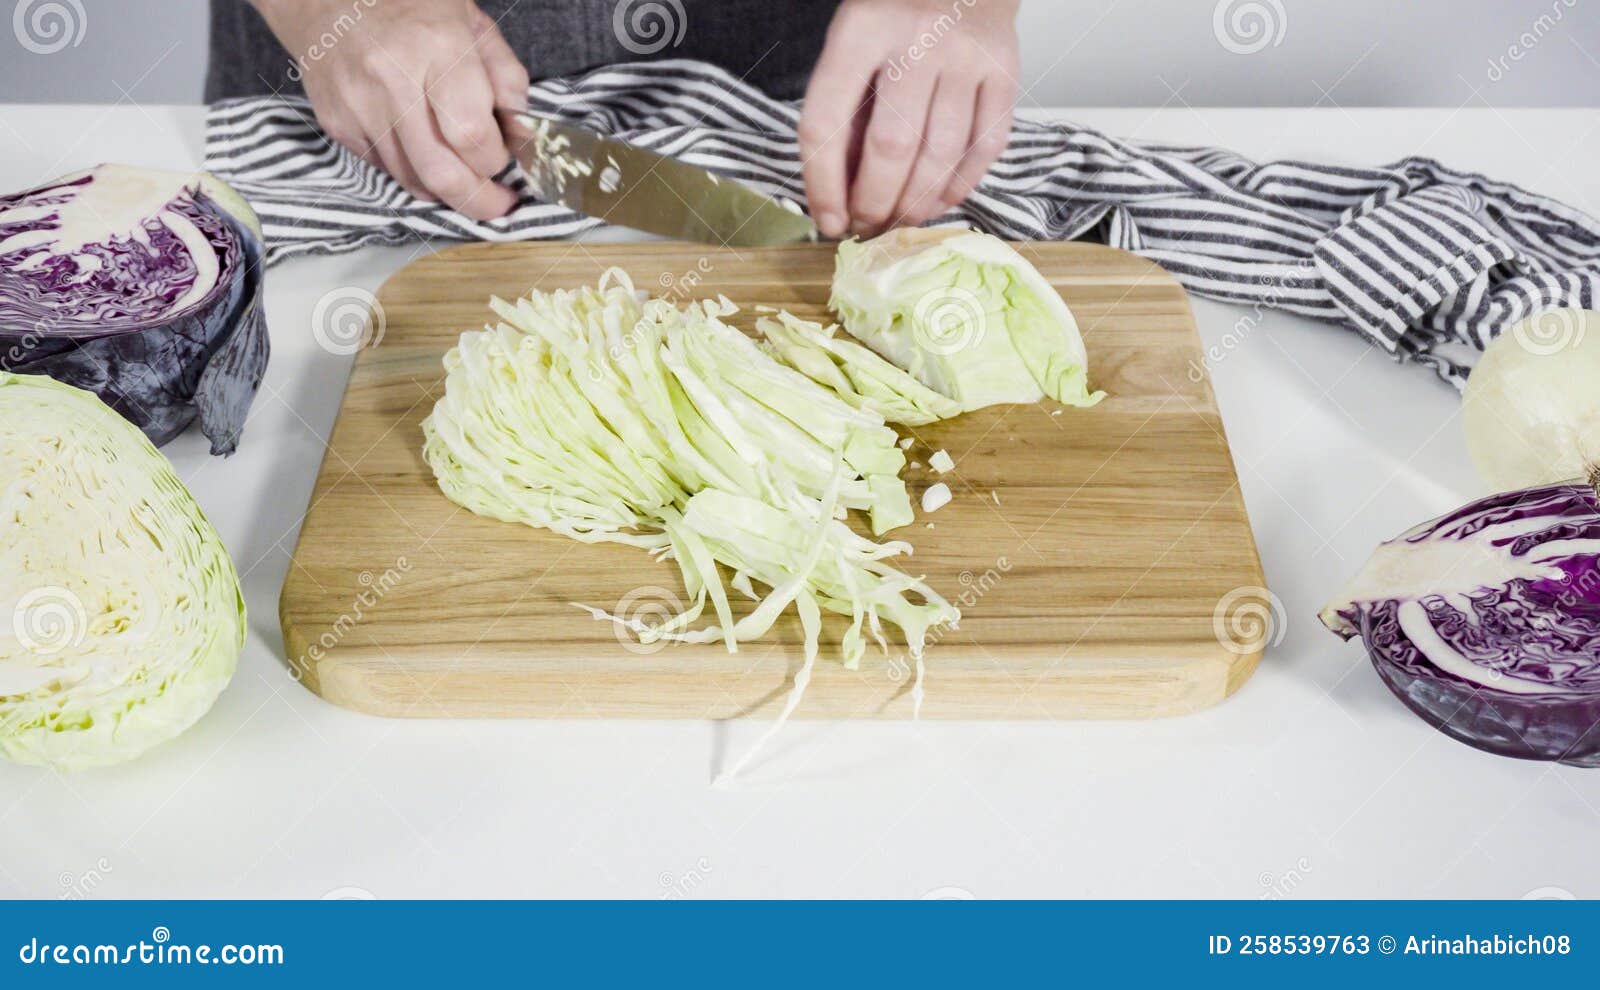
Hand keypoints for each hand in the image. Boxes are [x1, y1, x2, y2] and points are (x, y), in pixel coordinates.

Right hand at [255, 0, 530, 219]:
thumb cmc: (412, 8)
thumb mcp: (473, 25)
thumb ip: (507, 79)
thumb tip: (523, 135)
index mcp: (437, 47)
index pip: (472, 135)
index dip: (495, 159)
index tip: (506, 157)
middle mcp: (393, 80)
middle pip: (442, 174)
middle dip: (480, 201)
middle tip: (499, 203)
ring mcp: (359, 106)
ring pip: (415, 182)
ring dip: (449, 190)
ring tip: (467, 177)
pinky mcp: (338, 125)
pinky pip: (388, 171)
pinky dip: (416, 174)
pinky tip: (428, 153)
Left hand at [799, 0, 1019, 238]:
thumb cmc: (896, 17)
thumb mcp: (852, 45)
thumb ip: (846, 112)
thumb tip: (840, 198)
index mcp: (861, 30)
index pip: (826, 123)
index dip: (822, 185)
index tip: (829, 220)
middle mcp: (916, 40)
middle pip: (891, 147)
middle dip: (874, 203)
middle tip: (866, 227)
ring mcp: (966, 56)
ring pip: (940, 155)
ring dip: (916, 204)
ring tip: (899, 221)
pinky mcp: (1005, 70)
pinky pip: (985, 147)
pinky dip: (959, 187)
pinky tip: (938, 202)